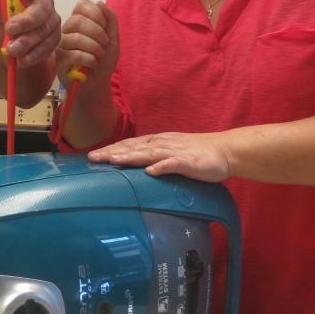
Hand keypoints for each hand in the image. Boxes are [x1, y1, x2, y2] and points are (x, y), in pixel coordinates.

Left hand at [0, 0, 60, 67]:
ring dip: (28, 41)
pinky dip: (35, 54)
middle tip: (9, 30)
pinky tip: (23, 59)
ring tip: (12, 50)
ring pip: (45, 29)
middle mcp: (42, 1)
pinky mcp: (55, 37)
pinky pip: (49, 45)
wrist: (4, 46)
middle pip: (41, 7)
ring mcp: (51, 19)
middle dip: (26, 21)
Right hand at [57, 0, 118, 85]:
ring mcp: (61, 44)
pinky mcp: (58, 59)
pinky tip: (92, 63)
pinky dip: (88, 58)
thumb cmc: (103, 60)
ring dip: (94, 47)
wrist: (98, 83)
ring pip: (75, 38)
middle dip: (96, 32)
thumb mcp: (113, 39)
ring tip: (99, 55)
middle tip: (104, 43)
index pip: (81, 5)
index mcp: (80, 21)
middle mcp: (67, 29)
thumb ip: (110, 19)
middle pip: (77, 20)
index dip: (95, 13)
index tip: (104, 26)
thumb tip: (99, 2)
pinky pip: (73, 54)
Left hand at [88, 131, 233, 181]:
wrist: (224, 151)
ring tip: (113, 160)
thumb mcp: (167, 152)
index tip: (91, 156)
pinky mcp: (189, 162)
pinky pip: (174, 164)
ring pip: (149, 153)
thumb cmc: (194, 153)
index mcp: (155, 142)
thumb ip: (150, 156)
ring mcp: (175, 152)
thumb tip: (131, 165)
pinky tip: (150, 171)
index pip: (128, 145)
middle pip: (133, 148)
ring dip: (130, 156)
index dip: (110, 149)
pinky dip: (162, 167)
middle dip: (112, 153)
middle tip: (92, 158)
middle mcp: (161, 144)